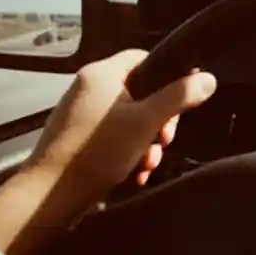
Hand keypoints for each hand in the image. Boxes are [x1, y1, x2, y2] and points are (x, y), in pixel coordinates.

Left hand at [0, 49, 215, 254]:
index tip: (184, 96)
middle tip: (164, 138)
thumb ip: (180, 96)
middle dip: (160, 119)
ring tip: (148, 162)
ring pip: (130, 118)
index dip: (170, 74)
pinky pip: (114, 136)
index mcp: (101, 74)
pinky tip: (134, 172)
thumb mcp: (147, 122)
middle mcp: (89, 88)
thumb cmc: (93, 154)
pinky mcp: (78, 138)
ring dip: (147, 140)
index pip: (145, 57)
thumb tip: (207, 79)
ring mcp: (81, 114)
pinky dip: (129, 151)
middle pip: (142, 91)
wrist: (48, 197)